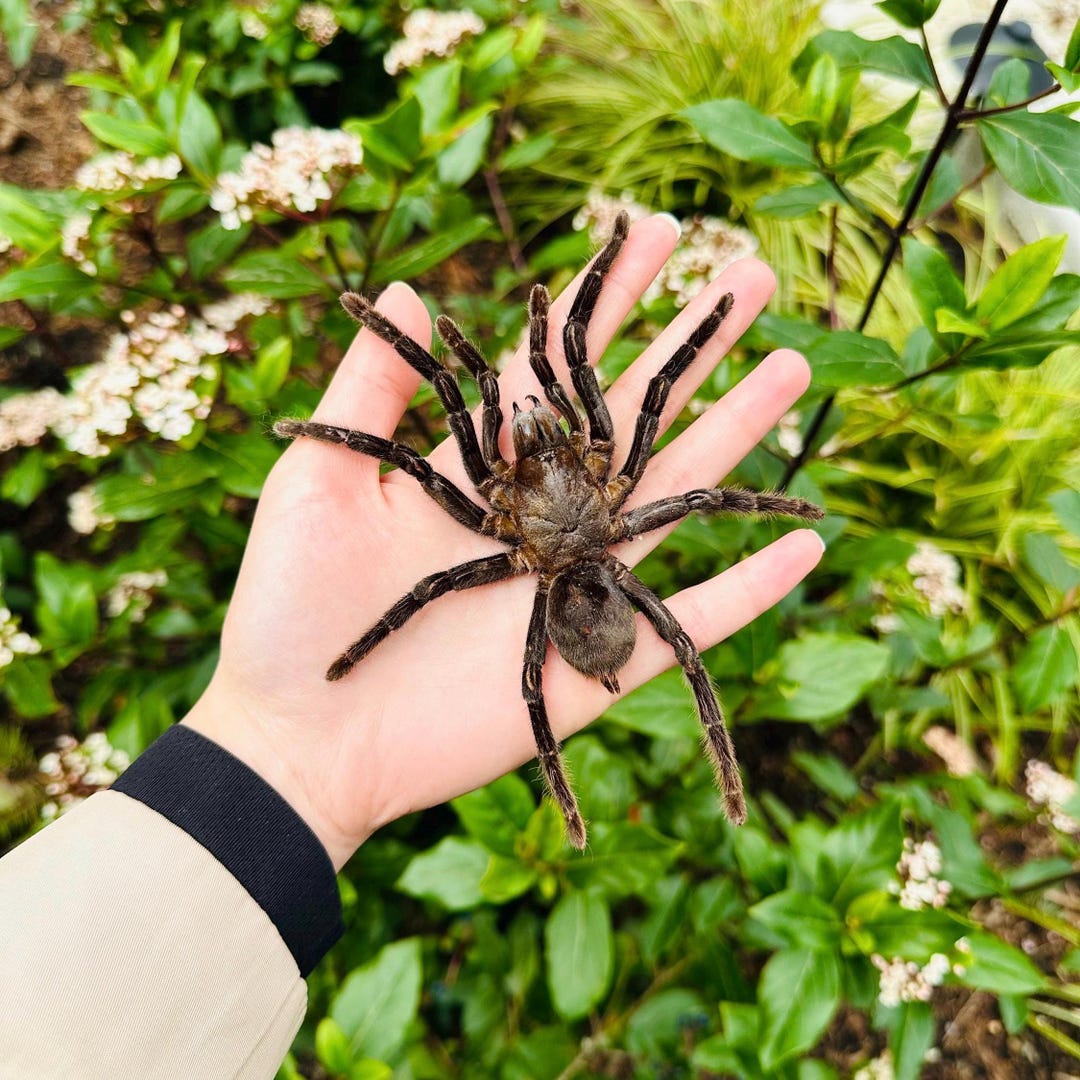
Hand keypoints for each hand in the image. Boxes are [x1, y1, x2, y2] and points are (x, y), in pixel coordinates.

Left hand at [183, 214, 823, 868]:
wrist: (308, 733)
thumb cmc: (296, 609)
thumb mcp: (321, 482)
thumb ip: (372, 393)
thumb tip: (426, 290)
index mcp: (484, 465)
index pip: (563, 364)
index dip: (611, 297)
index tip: (660, 233)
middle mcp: (544, 512)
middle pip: (636, 414)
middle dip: (694, 344)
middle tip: (753, 277)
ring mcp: (578, 580)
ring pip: (677, 496)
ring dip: (737, 432)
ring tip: (793, 367)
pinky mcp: (599, 655)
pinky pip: (695, 618)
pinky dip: (753, 585)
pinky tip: (809, 540)